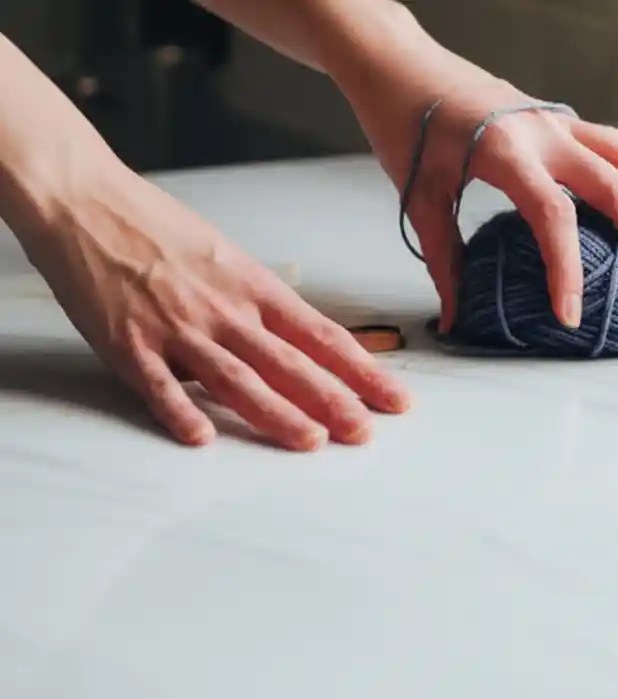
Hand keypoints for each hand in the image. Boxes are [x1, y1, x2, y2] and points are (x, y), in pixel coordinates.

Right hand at [23, 163, 411, 450]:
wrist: (87, 200)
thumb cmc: (157, 228)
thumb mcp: (228, 259)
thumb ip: (260, 308)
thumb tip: (298, 349)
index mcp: (253, 287)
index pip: (323, 336)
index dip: (363, 371)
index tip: (394, 398)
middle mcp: (224, 309)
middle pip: (290, 362)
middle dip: (334, 400)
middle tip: (366, 432)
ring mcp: (177, 327)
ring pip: (237, 378)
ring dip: (276, 413)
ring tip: (310, 442)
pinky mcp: (128, 342)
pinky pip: (158, 383)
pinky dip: (180, 410)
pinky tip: (202, 436)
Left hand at [344, 64, 617, 332]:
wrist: (400, 64)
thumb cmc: (403, 122)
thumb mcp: (417, 194)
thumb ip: (444, 258)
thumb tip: (458, 317)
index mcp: (505, 150)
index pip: (554, 216)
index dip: (568, 270)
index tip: (571, 316)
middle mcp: (544, 131)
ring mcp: (559, 120)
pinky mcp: (561, 119)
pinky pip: (616, 148)